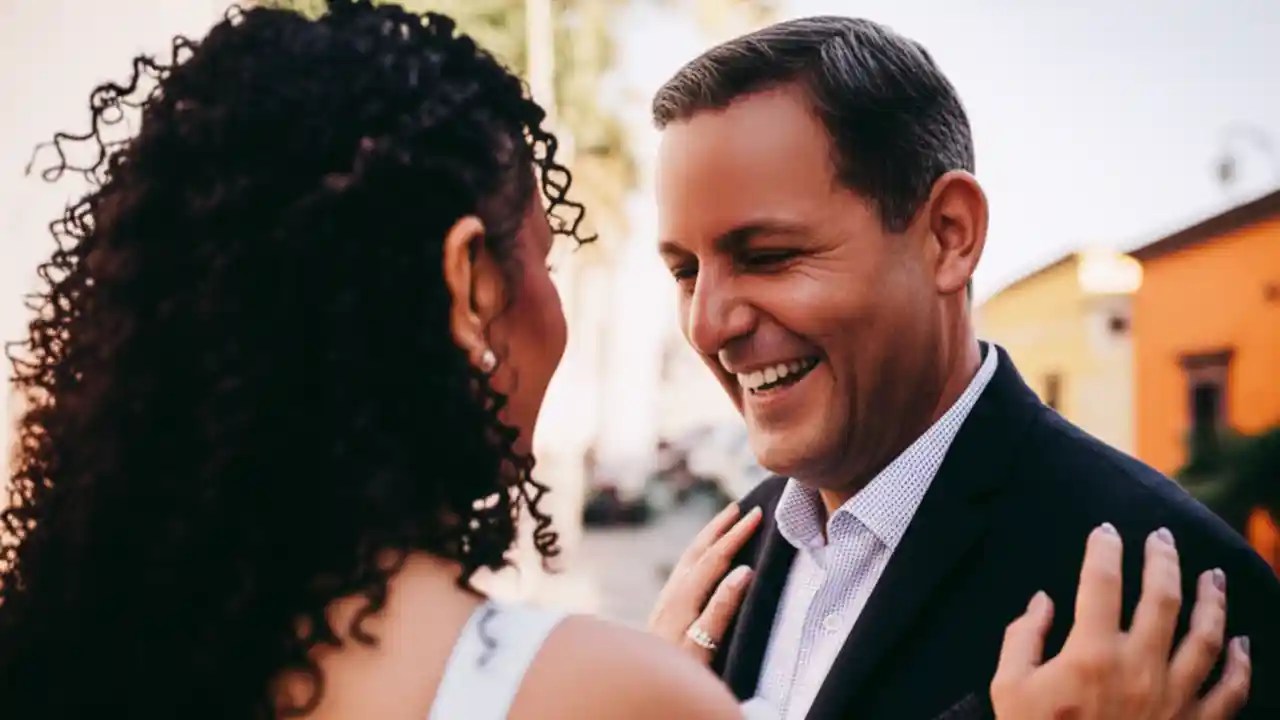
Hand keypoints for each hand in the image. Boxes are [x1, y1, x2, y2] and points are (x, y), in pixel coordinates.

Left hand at [647, 502, 761, 663]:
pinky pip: (684, 570)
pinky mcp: (663, 611)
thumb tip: (744, 571)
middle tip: (740, 506)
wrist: (640, 686)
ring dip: (707, 537)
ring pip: (688, 558)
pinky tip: (701, 559)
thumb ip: (721, 609)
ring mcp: (665, 602)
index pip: (714, 557)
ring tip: (723, 522)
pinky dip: (698, 555)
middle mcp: (671, 594)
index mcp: (683, 598)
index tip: (756, 514)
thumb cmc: (677, 672)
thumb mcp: (702, 645)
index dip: (736, 534)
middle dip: (720, 526)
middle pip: (698, 550)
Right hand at [992, 524, 1251, 718]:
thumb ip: (1022, 638)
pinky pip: (1229, 691)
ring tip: (1213, 575)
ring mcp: (1173, 697)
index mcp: (1090, 653)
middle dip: (1164, 560)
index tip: (1105, 532)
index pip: (1102, 581)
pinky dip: (1241, 665)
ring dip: (1212, 600)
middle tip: (1163, 537)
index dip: (1104, 549)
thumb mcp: (1008, 689)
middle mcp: (1139, 666)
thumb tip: (1043, 601)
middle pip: (1162, 598)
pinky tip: (1242, 643)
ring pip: (1205, 636)